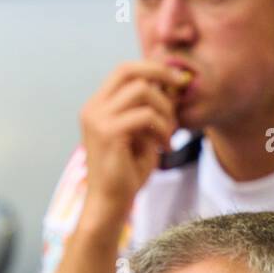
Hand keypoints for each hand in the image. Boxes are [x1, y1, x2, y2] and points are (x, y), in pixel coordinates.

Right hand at [78, 61, 186, 229]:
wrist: (110, 204)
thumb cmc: (127, 173)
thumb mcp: (140, 133)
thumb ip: (149, 108)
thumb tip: (171, 82)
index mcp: (97, 107)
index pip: (124, 70)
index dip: (152, 68)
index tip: (175, 80)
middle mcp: (93, 108)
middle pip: (129, 70)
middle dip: (160, 73)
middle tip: (180, 88)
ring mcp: (97, 119)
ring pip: (142, 91)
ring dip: (164, 109)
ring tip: (169, 133)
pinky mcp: (108, 133)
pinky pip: (145, 115)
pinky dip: (162, 128)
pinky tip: (165, 146)